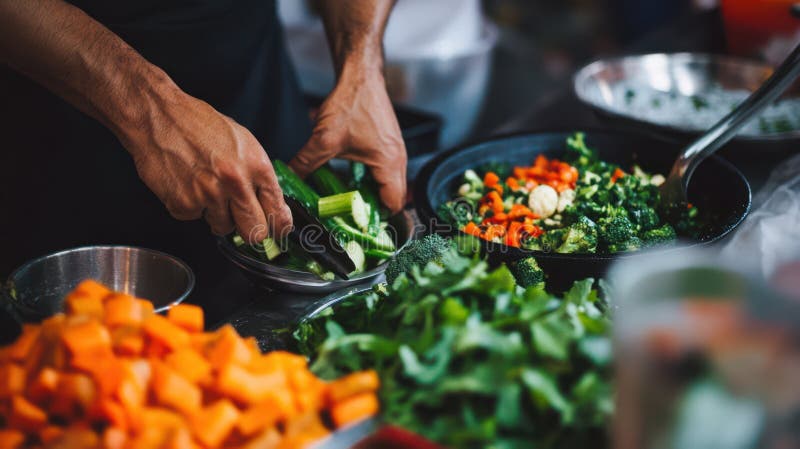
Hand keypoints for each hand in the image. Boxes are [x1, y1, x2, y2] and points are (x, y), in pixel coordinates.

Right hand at [119, 90, 291, 243]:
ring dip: (217, 215)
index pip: (277, 212)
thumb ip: (258, 175)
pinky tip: (186, 184)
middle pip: (255, 233)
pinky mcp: (183, 204)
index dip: (278, 226)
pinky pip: (195, 219)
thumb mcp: (242, 142)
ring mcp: (208, 195)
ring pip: (224, 228)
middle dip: (250, 230)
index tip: (276, 230)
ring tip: (206, 187)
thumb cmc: (198, 124)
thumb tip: (271, 205)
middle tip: (242, 219)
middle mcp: (235, 182)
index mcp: (256, 165)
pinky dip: (191, 207)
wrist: (157, 116)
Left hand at [290, 69, 406, 212]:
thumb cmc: (352, 102)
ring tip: (347, 200)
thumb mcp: (324, 139)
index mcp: (390, 164)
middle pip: (391, 198)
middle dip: (370, 209)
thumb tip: (289, 180)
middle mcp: (398, 161)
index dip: (375, 219)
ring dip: (369, 194)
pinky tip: (349, 178)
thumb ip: (306, 163)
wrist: (360, 76)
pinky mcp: (388, 146)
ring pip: (388, 186)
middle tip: (347, 216)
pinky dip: (369, 180)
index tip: (354, 224)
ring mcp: (395, 153)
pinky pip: (384, 172)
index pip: (393, 205)